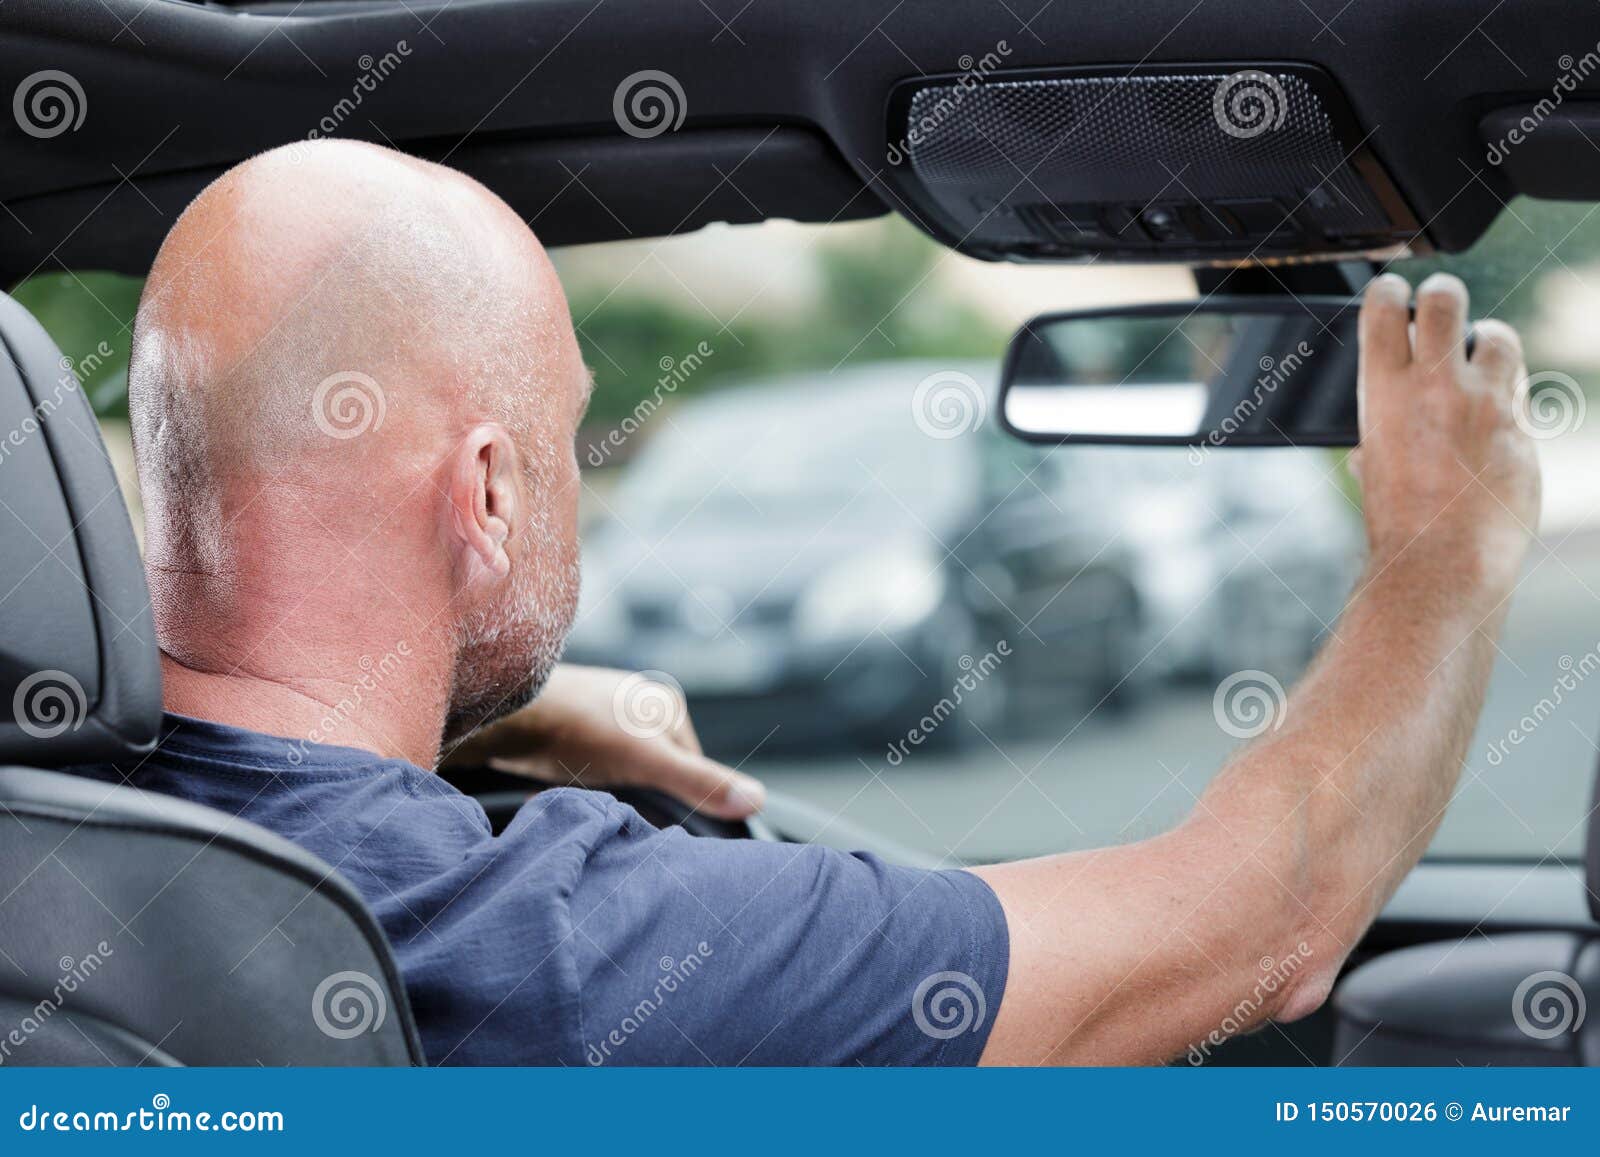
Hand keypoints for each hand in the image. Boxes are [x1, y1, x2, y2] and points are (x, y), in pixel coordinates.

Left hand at [441, 664, 765, 819]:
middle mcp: (636, 704)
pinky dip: (573, 786)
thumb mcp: (648, 762)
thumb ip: (701, 783)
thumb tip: (756, 799)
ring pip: (615, 775)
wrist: (505, 716)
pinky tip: (556, 789)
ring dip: (597, 795)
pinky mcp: (567, 729)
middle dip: (628, 797)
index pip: (689, 769)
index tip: (647, 815)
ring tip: (577, 796)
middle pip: (650, 774)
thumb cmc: (579, 731)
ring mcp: (599, 714)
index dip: (671, 799)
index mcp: (665, 705)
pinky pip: (583, 770)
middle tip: (606, 807)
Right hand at [1353, 272, 1540, 597]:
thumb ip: (1380, 436)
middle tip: (1440, 308)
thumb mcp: (1374, 468)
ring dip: (1486, 342)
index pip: (1386, 306)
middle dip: (1443, 296)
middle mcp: (1435, 387)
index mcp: (1382, 393)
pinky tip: (1494, 420)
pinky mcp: (1522, 426)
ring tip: (1477, 365)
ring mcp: (1484, 403)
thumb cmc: (1399, 525)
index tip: (1394, 296)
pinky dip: (1507, 395)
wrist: (1443, 563)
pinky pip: (1520, 390)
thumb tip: (1371, 446)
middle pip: (1446, 298)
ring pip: (1497, 334)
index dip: (1391, 292)